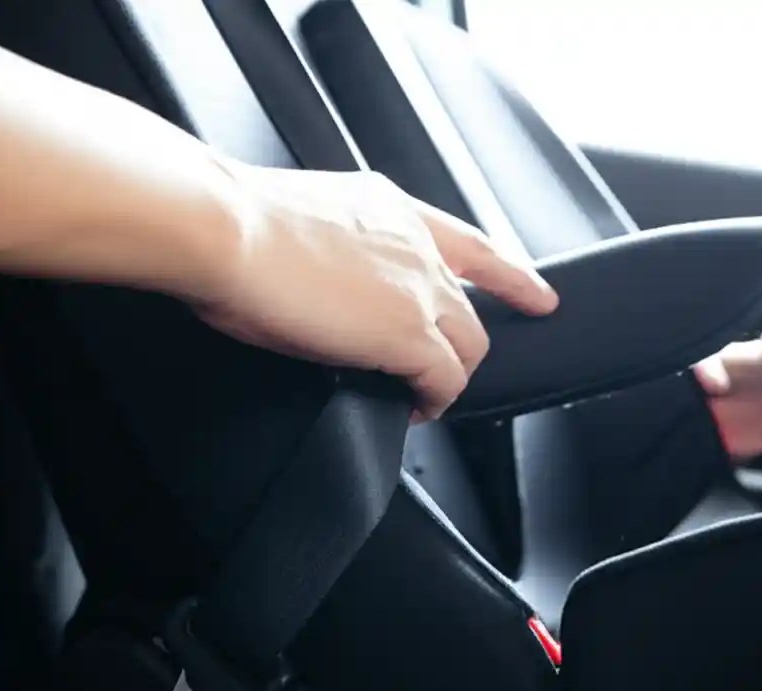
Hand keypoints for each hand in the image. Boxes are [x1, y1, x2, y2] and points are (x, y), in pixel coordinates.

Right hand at [190, 160, 558, 420]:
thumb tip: (325, 286)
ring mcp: (418, 290)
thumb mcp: (302, 224)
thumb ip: (336, 253)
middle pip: (471, 308)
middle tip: (446, 372)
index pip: (469, 243)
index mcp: (389, 208)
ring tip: (422, 398)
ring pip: (467, 347)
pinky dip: (435, 401)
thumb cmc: (235, 224)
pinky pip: (444, 382)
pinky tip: (415, 411)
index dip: (510, 274)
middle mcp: (416, 244)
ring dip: (447, 375)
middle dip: (468, 344)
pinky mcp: (408, 335)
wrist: (223, 227)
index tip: (538, 294)